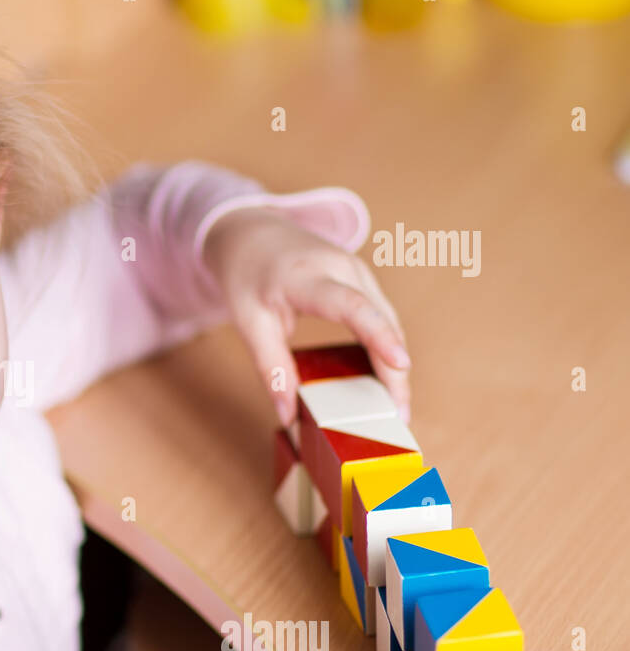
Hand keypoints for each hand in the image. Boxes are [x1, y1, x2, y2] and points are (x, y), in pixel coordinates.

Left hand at [202, 206, 410, 428]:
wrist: (250, 234)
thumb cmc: (247, 276)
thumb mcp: (248, 322)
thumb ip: (270, 368)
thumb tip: (287, 416)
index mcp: (306, 276)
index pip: (351, 305)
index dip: (378, 335)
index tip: (402, 364)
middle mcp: (340, 268)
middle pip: (380, 319)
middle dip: (395, 368)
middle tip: (399, 415)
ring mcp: (356, 270)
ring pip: (388, 320)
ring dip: (395, 363)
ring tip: (395, 408)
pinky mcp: (361, 280)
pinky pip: (382, 316)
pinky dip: (387, 347)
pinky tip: (385, 380)